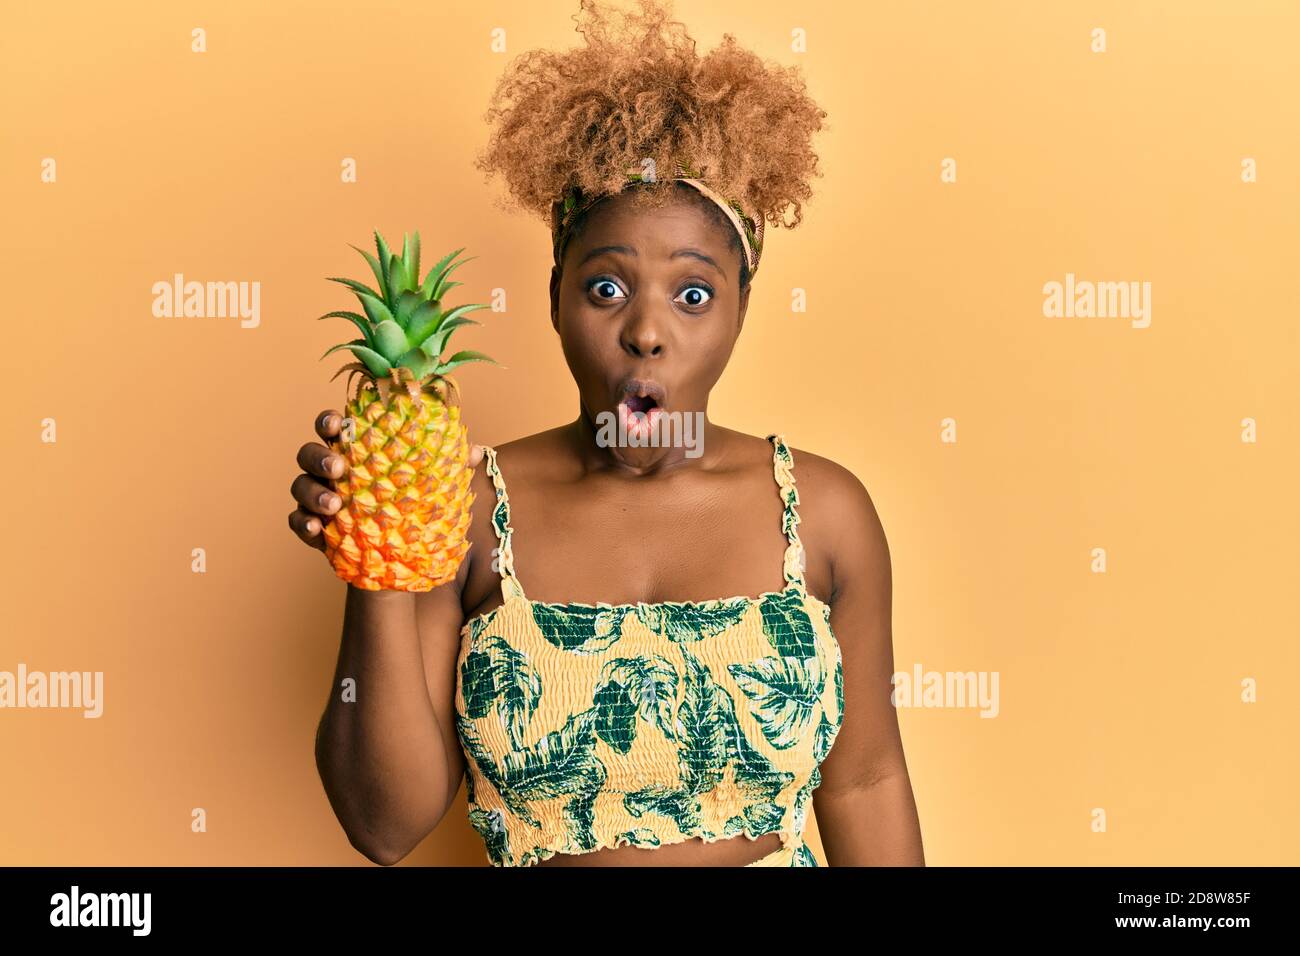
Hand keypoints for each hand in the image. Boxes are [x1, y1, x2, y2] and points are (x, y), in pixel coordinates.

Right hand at [288, 409, 485, 553]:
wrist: (396, 555)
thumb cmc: (410, 506)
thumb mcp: (431, 486)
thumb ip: (449, 466)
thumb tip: (476, 450)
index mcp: (354, 450)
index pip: (333, 426)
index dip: (329, 421)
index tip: (338, 423)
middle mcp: (329, 469)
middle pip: (308, 452)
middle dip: (319, 457)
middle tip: (339, 469)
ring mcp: (316, 497)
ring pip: (299, 485)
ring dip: (312, 493)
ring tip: (334, 506)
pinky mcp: (311, 527)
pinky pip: (295, 521)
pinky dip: (303, 523)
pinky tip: (317, 529)